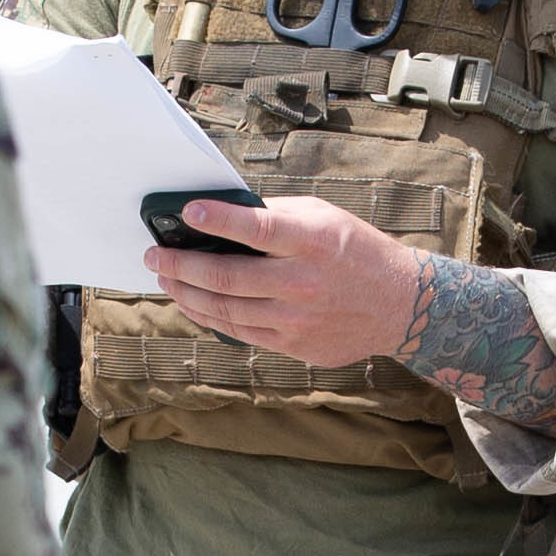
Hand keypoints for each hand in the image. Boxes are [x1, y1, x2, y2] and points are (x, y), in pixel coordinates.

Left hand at [150, 194, 429, 368]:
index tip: (187, 212)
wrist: (400, 305)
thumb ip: (277, 215)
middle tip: (155, 255)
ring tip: (166, 278)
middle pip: (226, 276)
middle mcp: (302, 282)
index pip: (257, 228)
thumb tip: (225, 213)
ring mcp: (296, 318)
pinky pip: (238, 331)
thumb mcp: (325, 218)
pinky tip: (192, 301)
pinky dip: (208, 316)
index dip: (218, 219)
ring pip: (224, 309)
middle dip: (181, 264)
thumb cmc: (357, 252)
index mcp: (312, 242)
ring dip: (186, 291)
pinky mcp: (293, 344)